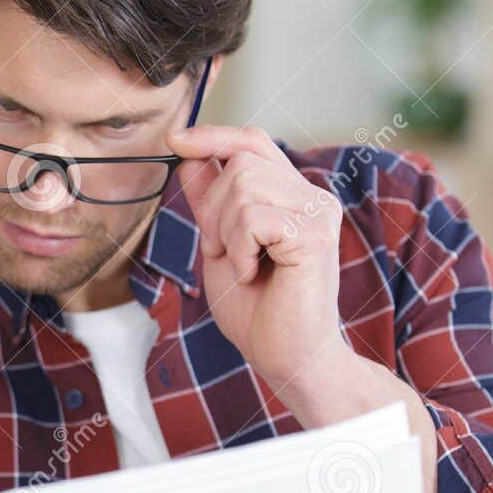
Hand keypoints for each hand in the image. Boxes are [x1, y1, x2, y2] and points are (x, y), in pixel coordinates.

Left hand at [169, 124, 442, 492]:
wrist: (287, 357)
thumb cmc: (258, 310)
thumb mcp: (221, 245)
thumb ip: (209, 201)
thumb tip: (189, 155)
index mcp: (292, 196)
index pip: (253, 142)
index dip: (213, 135)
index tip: (174, 139)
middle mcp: (312, 197)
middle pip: (241, 163)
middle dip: (214, 209)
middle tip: (224, 253)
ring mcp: (318, 213)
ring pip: (244, 186)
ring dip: (226, 232)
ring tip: (244, 266)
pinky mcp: (315, 235)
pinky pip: (253, 217)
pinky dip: (240, 249)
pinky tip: (254, 274)